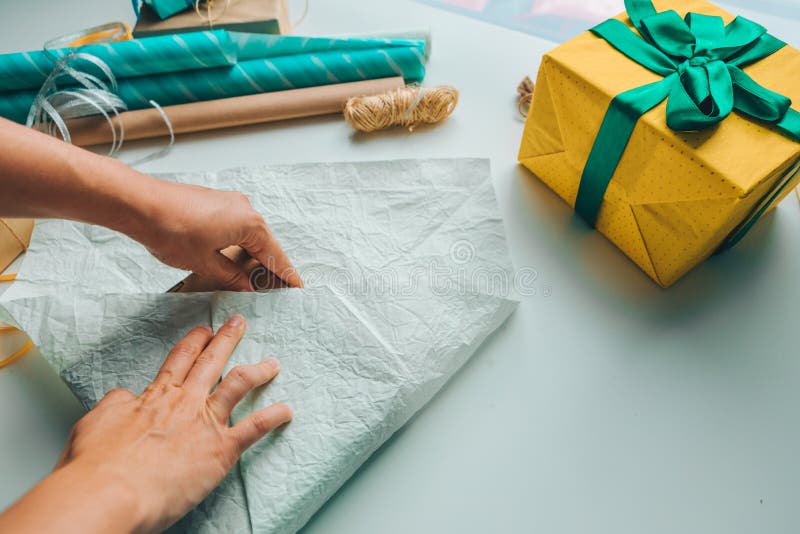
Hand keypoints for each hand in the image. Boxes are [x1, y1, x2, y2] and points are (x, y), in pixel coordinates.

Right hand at [3, 315, 291, 533]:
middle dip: (227, 339)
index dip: (194, 342)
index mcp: (155, 396)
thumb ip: (115, 406)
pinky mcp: (221, 449)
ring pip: (239, 384)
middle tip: (239, 324)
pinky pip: (255, 427)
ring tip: (273, 363)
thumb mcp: (96, 423)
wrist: (109, 492)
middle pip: (211, 361)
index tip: (204, 330)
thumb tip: (124, 397)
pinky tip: (286, 411)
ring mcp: (205, 422)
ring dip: (259, 371)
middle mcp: (184, 402)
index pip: (179, 359)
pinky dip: (274, 417)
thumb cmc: (97, 466)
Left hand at [130, 181, 302, 290]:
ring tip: (250, 277)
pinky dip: (237, 242)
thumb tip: (246, 285)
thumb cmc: (172, 231)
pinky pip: (235, 225)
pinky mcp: (214, 201)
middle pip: (264, 243)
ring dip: (250, 254)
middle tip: (277, 286)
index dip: (286, 274)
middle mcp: (245, 209)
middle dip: (269, 265)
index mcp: (250, 224)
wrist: (140, 204)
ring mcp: (229, 202)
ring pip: (248, 234)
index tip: (297, 287)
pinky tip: (230, 257)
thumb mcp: (205, 263)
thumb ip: (231, 276)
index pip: (275, 255)